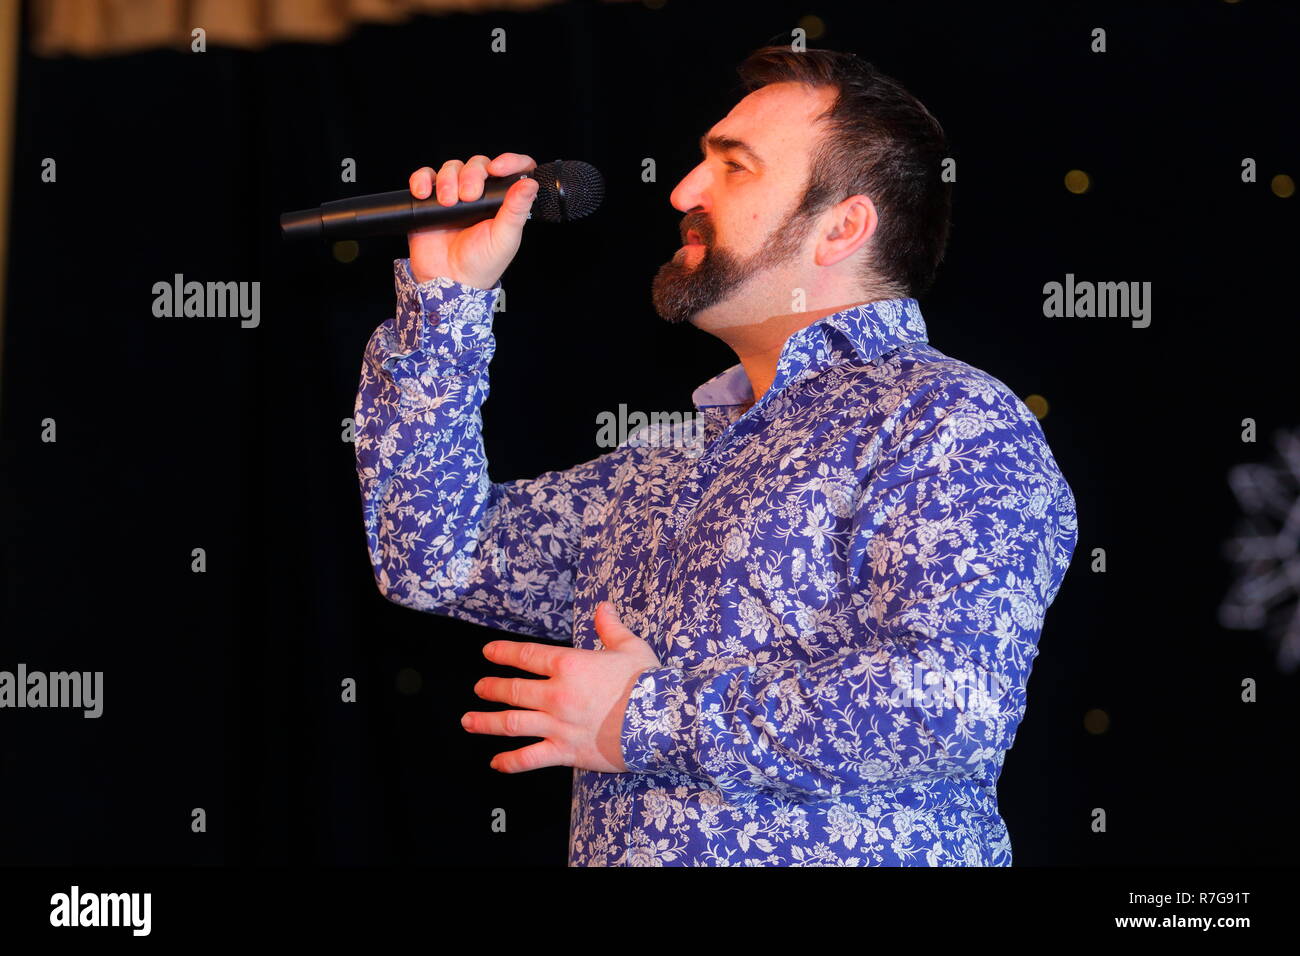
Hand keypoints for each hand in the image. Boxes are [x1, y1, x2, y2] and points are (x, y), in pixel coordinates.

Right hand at [407, 152, 538, 289]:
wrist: (448, 280)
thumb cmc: (481, 264)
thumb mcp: (504, 238)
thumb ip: (516, 210)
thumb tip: (531, 183)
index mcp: (501, 202)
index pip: (512, 169)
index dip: (509, 161)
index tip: (498, 167)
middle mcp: (479, 195)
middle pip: (478, 164)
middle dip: (472, 175)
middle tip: (468, 198)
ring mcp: (454, 195)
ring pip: (452, 167)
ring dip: (448, 179)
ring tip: (448, 202)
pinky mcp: (431, 200)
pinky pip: (426, 177)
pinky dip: (422, 179)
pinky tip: (424, 193)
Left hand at [462, 602, 661, 772]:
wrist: (661, 721)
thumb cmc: (647, 683)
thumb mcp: (630, 647)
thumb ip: (610, 628)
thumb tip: (603, 607)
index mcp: (569, 665)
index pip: (526, 656)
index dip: (503, 653)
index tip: (488, 653)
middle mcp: (556, 695)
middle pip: (513, 690)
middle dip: (492, 688)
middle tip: (479, 687)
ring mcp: (557, 725)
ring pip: (511, 723)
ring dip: (486, 722)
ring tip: (468, 721)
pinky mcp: (565, 752)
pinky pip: (530, 758)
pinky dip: (510, 762)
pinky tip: (496, 762)